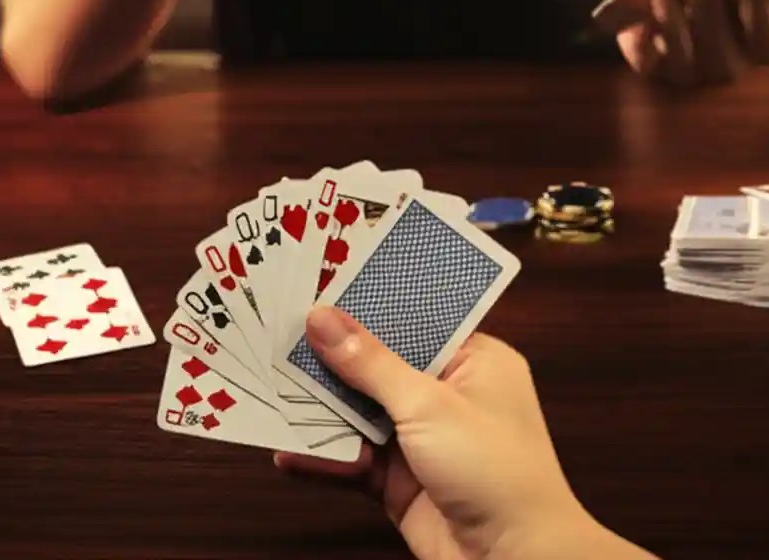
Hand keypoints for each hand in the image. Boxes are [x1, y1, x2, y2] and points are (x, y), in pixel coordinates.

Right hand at [275, 307, 653, 559]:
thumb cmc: (499, 474)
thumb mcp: (429, 404)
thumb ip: (370, 363)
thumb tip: (323, 319)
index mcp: (474, 361)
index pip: (412, 320)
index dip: (366, 305)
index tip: (317, 287)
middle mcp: (448, 395)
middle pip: (377, 365)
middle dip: (330, 357)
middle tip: (277, 333)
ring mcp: (422, 439)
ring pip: (359, 413)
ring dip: (319, 408)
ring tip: (268, 386)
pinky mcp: (400, 480)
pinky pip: (352, 461)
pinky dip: (322, 458)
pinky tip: (287, 451)